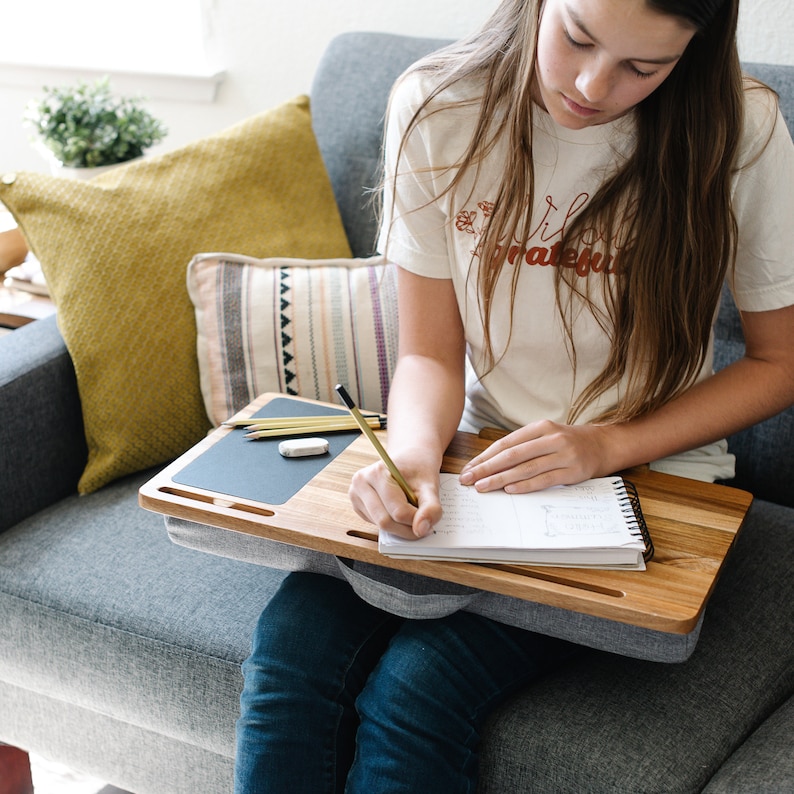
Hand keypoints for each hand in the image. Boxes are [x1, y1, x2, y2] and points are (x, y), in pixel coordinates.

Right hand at [348, 454, 441, 539]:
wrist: (409, 458)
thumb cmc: (418, 469)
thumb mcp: (430, 485)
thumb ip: (430, 508)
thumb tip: (421, 530)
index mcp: (377, 473)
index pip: (398, 511)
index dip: (417, 520)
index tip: (429, 518)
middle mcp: (361, 482)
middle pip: (385, 521)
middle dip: (407, 527)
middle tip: (422, 521)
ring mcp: (356, 494)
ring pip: (380, 526)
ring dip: (400, 526)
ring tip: (410, 511)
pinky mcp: (357, 505)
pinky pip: (376, 525)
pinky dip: (391, 523)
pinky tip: (398, 510)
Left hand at [458, 420, 611, 492]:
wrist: (602, 445)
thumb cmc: (566, 443)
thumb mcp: (545, 436)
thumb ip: (522, 447)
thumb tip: (489, 464)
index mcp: (540, 427)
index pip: (505, 443)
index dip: (485, 457)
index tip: (469, 468)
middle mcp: (551, 438)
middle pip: (512, 455)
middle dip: (486, 469)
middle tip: (469, 479)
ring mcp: (563, 455)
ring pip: (525, 468)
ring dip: (501, 479)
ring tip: (483, 487)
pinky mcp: (572, 471)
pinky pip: (544, 479)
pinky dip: (526, 485)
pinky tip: (510, 490)